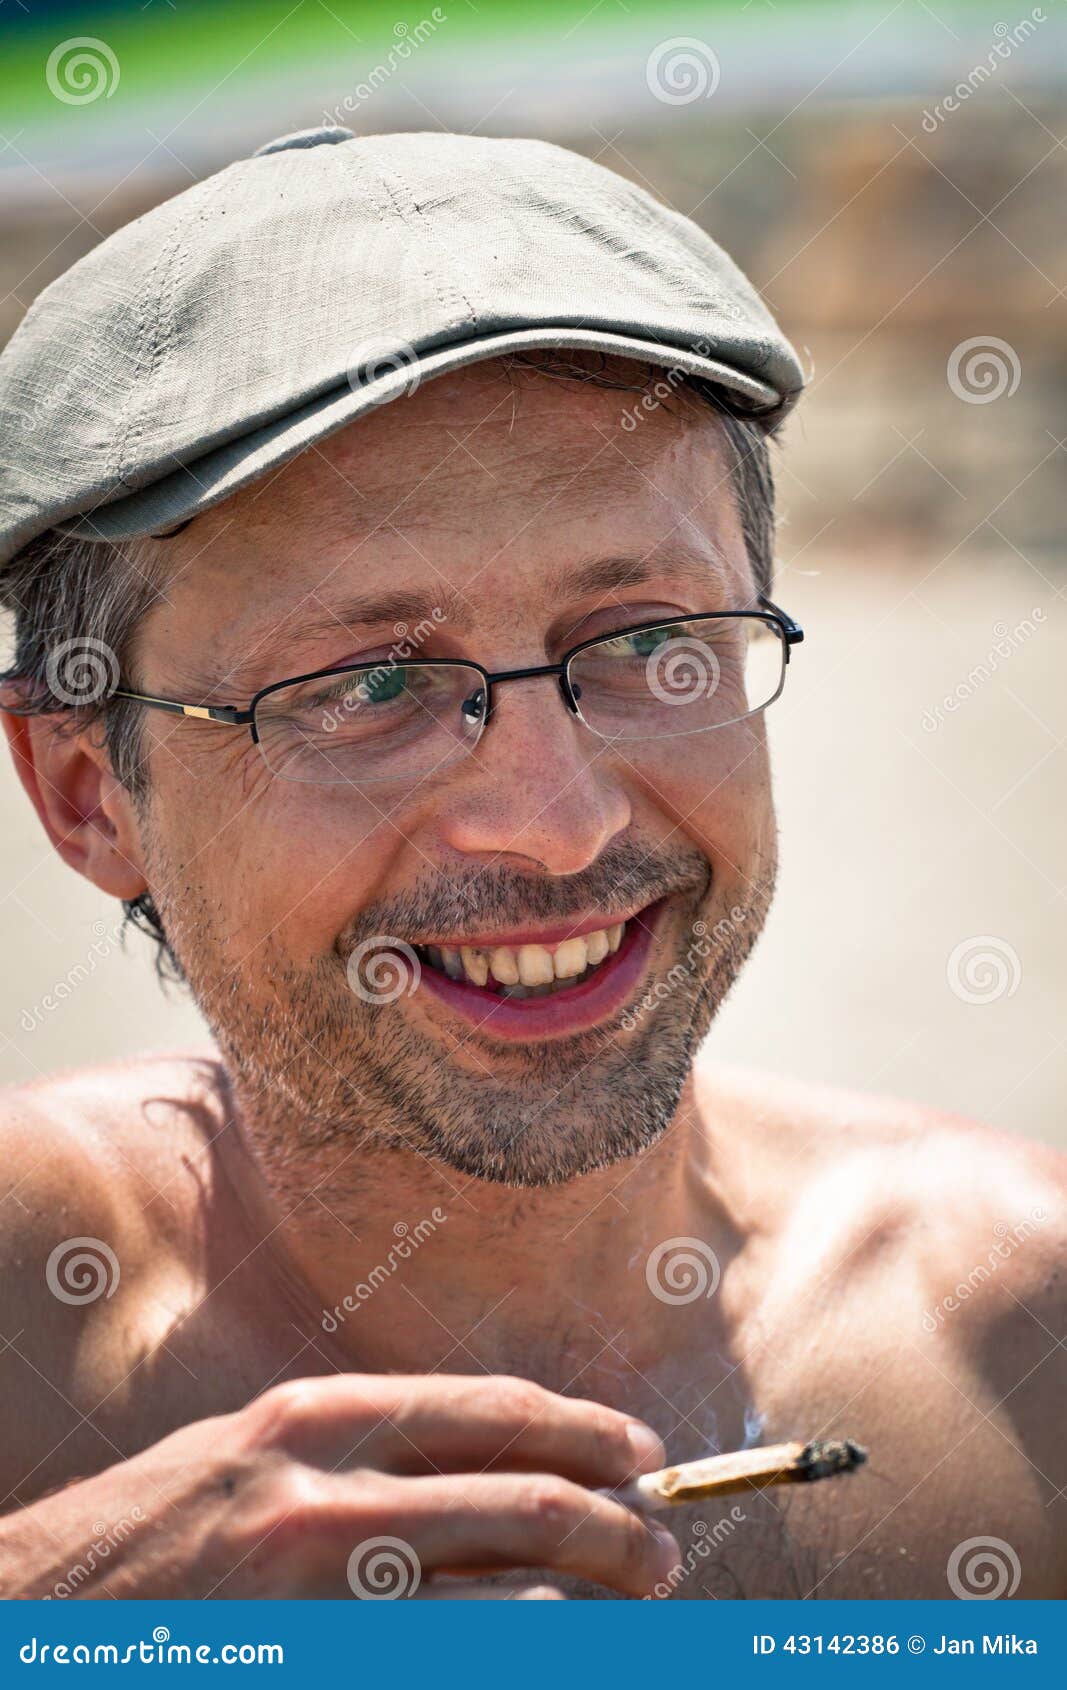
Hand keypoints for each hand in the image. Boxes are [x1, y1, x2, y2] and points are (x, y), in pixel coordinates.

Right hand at [1, 1374, 680, 1598]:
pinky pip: (468, 1664)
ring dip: (595, 1607)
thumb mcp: (247, 1456)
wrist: (38, 1622)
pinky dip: (528, 1656)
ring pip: (518, 1601)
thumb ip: (357, 1449)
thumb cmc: (145, 1540)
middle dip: (622, 1529)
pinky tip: (557, 1652)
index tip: (642, 1453)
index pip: (493, 1408)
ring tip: (634, 1609)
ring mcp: (328, 1599)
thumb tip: (489, 1460)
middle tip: (666, 1551)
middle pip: (528, 1503)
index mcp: (316, 1418)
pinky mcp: (331, 1671)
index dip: (586, 1429)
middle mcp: (330, 1496)